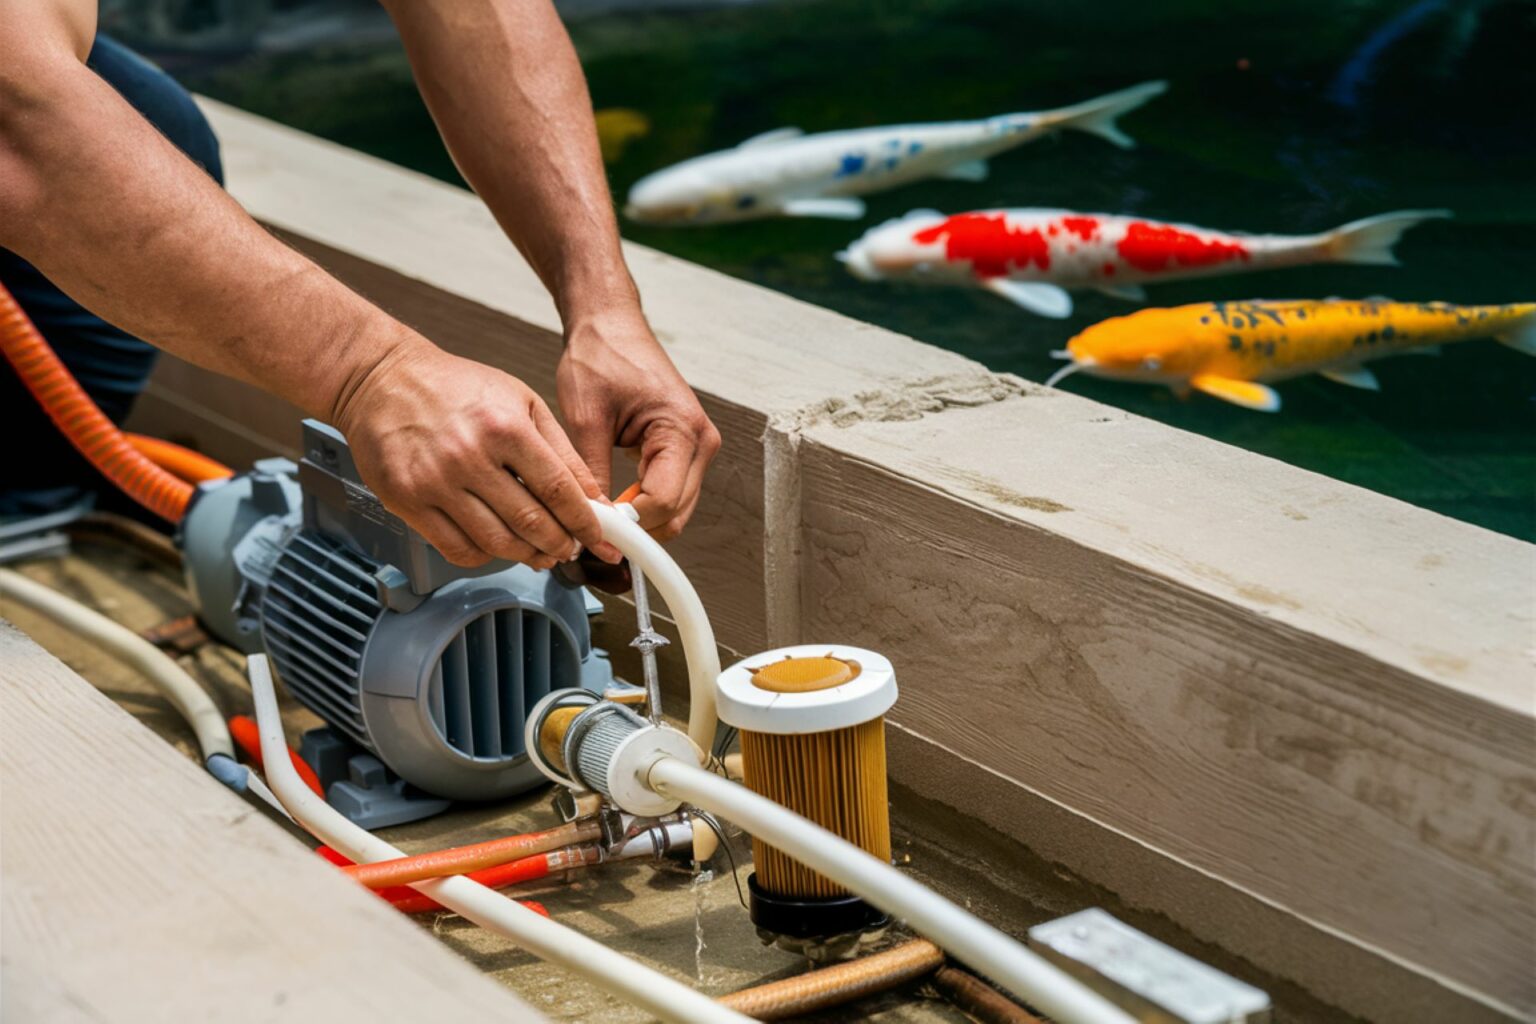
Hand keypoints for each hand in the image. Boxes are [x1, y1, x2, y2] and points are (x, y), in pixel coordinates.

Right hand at [334, 336, 618, 567]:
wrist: (382, 379)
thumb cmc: (457, 388)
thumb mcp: (522, 403)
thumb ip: (562, 452)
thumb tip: (594, 500)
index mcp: (505, 427)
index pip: (558, 490)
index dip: (584, 522)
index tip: (598, 538)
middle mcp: (469, 457)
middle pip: (530, 522)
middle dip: (560, 545)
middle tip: (569, 549)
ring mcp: (434, 482)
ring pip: (496, 543)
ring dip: (526, 556)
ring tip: (539, 551)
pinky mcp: (406, 500)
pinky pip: (457, 548)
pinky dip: (485, 556)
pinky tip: (497, 544)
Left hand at [557, 312, 719, 538]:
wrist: (610, 325)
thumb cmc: (601, 357)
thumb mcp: (585, 419)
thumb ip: (591, 474)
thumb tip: (589, 519)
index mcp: (682, 430)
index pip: (662, 501)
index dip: (627, 524)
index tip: (593, 529)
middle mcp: (700, 441)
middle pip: (675, 512)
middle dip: (636, 528)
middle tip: (593, 529)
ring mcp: (696, 447)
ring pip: (675, 508)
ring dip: (640, 519)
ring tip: (600, 513)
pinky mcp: (684, 449)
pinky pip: (670, 492)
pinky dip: (643, 504)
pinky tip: (613, 499)